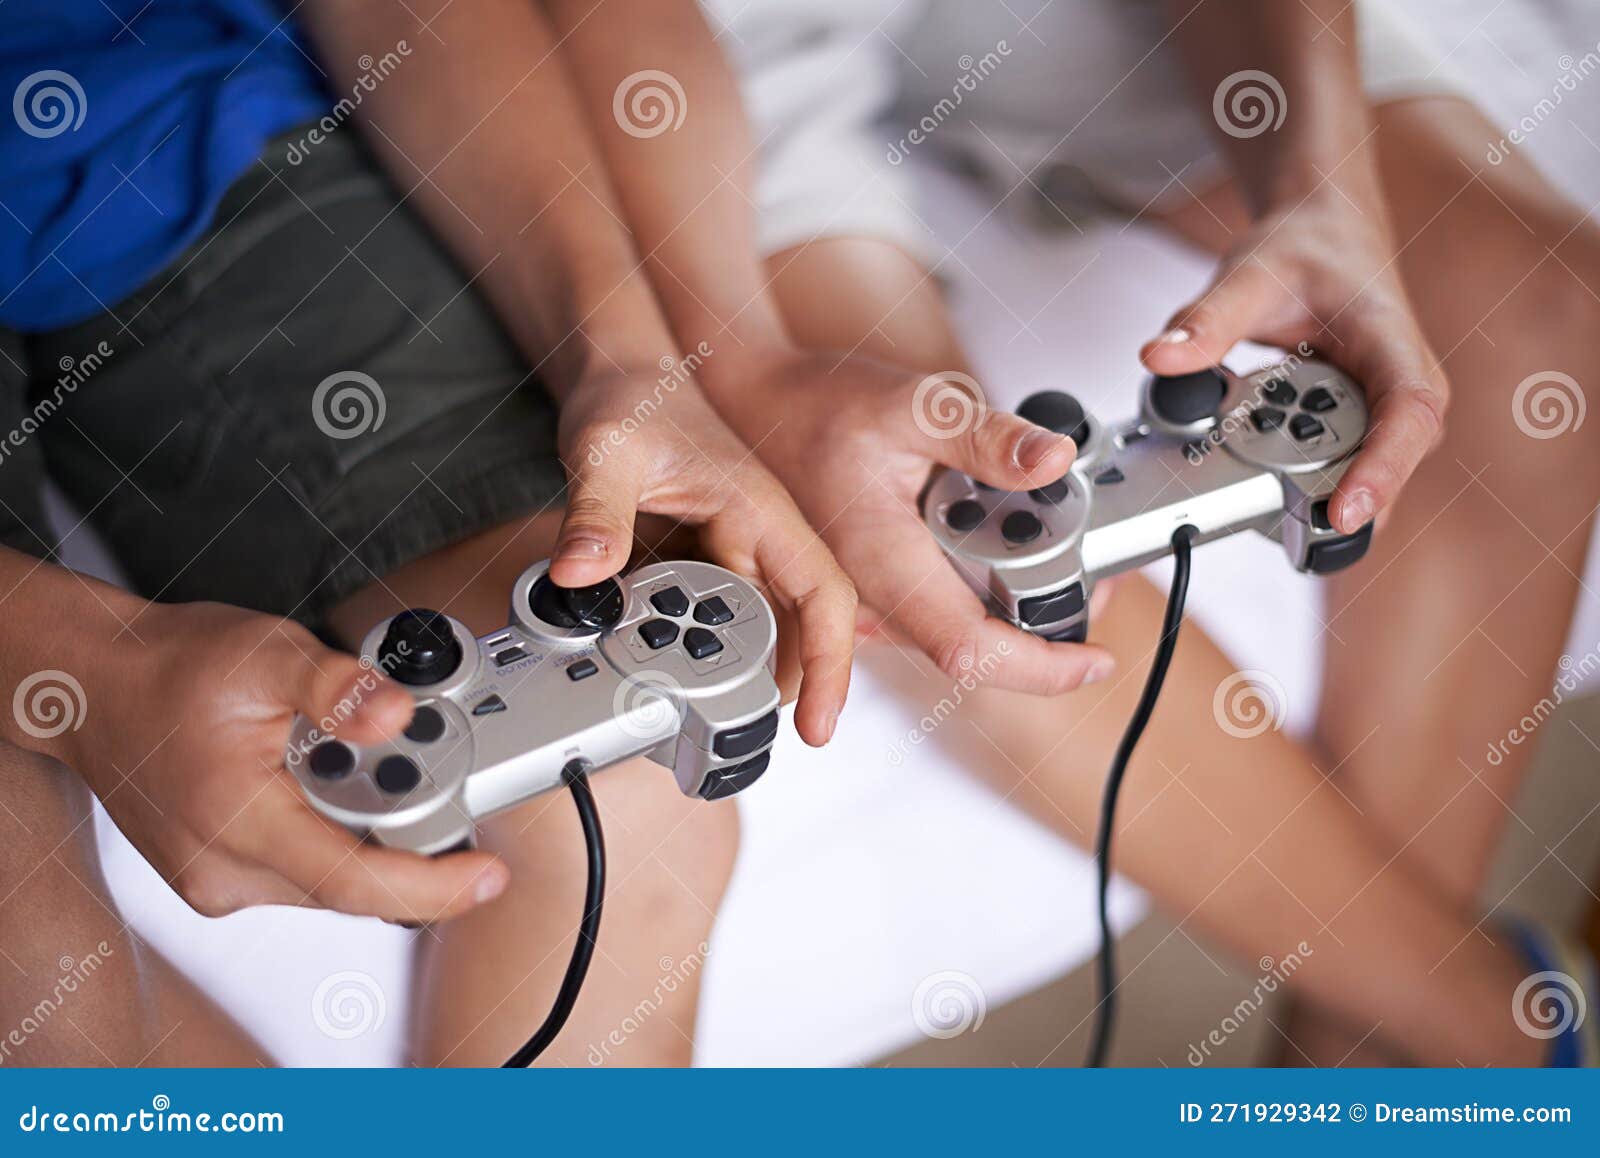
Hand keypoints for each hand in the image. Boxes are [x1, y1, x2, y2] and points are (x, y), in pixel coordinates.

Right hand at [52, 600, 507, 921]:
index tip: (487, 877)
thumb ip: (339, 686)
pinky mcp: (219, 877)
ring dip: (367, 833)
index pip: (355, 882)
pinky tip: (327, 782)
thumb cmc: (170, 670)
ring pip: (331, 880)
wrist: (97, 685)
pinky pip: (303, 871)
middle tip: (430, 771)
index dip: (433, 888)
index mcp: (238, 822)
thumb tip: (395, 714)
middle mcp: (225, 871)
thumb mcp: (267, 653)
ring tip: (355, 760)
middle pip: (354, 884)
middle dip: (408, 839)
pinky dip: (333, 834)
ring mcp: (218, 882)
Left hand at [549, 367, 855, 743]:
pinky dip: (684, 647)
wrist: (621, 377)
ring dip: (720, 670)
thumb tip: (578, 578)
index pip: (824, 596)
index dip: (832, 664)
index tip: (818, 724)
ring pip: (749, 635)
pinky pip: (709, 621)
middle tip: (714, 722)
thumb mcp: (605, 450)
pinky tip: (648, 660)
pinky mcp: (710, 566)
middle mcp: (761, 539)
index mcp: (760, 511)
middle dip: (763, 685)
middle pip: (790, 633)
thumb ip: (594, 515)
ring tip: (674, 697)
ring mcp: (737, 556)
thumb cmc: (631, 400)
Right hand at [705, 349, 1117, 694]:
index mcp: (882, 564)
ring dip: (1021, 599)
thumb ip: (987, 435)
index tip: (1093, 659)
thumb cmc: (818, 407)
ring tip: (1054, 534)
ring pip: (966, 630)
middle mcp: (876, 598)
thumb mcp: (914, 404)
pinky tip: (1009, 531)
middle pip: (980, 648)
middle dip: (1048, 621)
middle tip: (1095, 567)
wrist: (763, 407)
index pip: (968, 650)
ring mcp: (877, 601)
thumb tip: (1054, 460)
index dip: (1038, 669)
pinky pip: (947, 607)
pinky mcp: (884, 591)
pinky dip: (990, 582)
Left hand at [1142, 185, 1447, 533]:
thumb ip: (1206, 320)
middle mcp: (1403, 388)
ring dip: (1299, 480)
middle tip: (1260, 492)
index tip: (1343, 512)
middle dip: (1324, 490)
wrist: (1322, 237)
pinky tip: (1248, 446)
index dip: (1383, 470)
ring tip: (1247, 439)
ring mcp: (1383, 415)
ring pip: (1354, 476)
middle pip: (1384, 464)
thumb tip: (1158, 357)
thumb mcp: (1249, 277)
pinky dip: (1287, 469)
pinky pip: (1330, 470)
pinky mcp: (1359, 430)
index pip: (1410, 415)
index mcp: (1393, 344)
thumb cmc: (1304, 251)